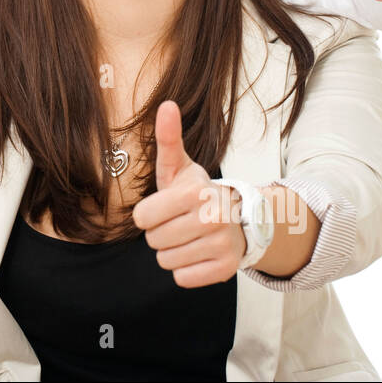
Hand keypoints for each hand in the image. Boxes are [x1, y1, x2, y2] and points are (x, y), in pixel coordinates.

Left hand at [132, 101, 245, 287]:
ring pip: (166, 261)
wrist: (239, 218)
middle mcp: (212, 218)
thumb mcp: (179, 166)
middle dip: (160, 233)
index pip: (142, 218)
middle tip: (179, 222)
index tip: (164, 207)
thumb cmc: (197, 192)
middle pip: (153, 240)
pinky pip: (183, 278)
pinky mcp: (226, 269)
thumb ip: (168, 137)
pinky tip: (198, 252)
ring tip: (188, 236)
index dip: (148, 215)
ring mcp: (221, 245)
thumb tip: (166, 104)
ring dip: (172, 251)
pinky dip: (186, 269)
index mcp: (195, 192)